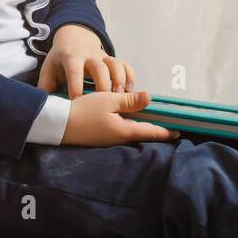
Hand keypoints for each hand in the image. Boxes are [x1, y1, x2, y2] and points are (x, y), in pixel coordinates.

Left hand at [36, 24, 135, 98]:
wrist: (74, 37)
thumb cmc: (60, 58)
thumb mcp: (49, 67)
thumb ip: (45, 84)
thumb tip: (44, 103)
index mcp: (71, 57)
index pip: (74, 70)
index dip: (75, 85)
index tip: (77, 101)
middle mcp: (89, 56)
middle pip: (99, 67)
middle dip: (103, 84)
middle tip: (105, 102)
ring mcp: (103, 56)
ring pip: (115, 64)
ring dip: (119, 80)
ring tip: (121, 96)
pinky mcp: (113, 59)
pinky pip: (125, 64)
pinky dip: (130, 76)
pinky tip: (130, 90)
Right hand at [62, 90, 180, 145]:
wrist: (58, 124)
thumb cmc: (84, 110)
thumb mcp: (108, 100)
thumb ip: (130, 100)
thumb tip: (151, 98)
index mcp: (125, 130)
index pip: (151, 132)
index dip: (166, 131)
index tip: (179, 131)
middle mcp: (119, 138)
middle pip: (142, 133)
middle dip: (155, 129)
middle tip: (169, 123)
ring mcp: (109, 139)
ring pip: (131, 131)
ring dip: (141, 126)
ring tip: (152, 119)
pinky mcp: (101, 137)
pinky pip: (120, 130)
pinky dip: (129, 125)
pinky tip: (129, 118)